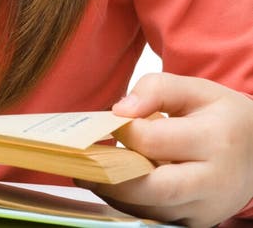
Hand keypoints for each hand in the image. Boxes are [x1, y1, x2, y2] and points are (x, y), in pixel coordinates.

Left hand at [80, 73, 252, 227]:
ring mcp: (208, 209)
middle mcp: (214, 182)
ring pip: (152, 210)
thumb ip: (155, 89)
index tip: (101, 123)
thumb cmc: (220, 115)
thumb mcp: (195, 88)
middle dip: (111, 179)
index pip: (154, 141)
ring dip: (116, 194)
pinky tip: (113, 185)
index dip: (123, 132)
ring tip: (89, 173)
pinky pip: (157, 218)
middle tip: (81, 164)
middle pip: (153, 189)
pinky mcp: (200, 223)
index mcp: (214, 140)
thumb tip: (119, 111)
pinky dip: (132, 204)